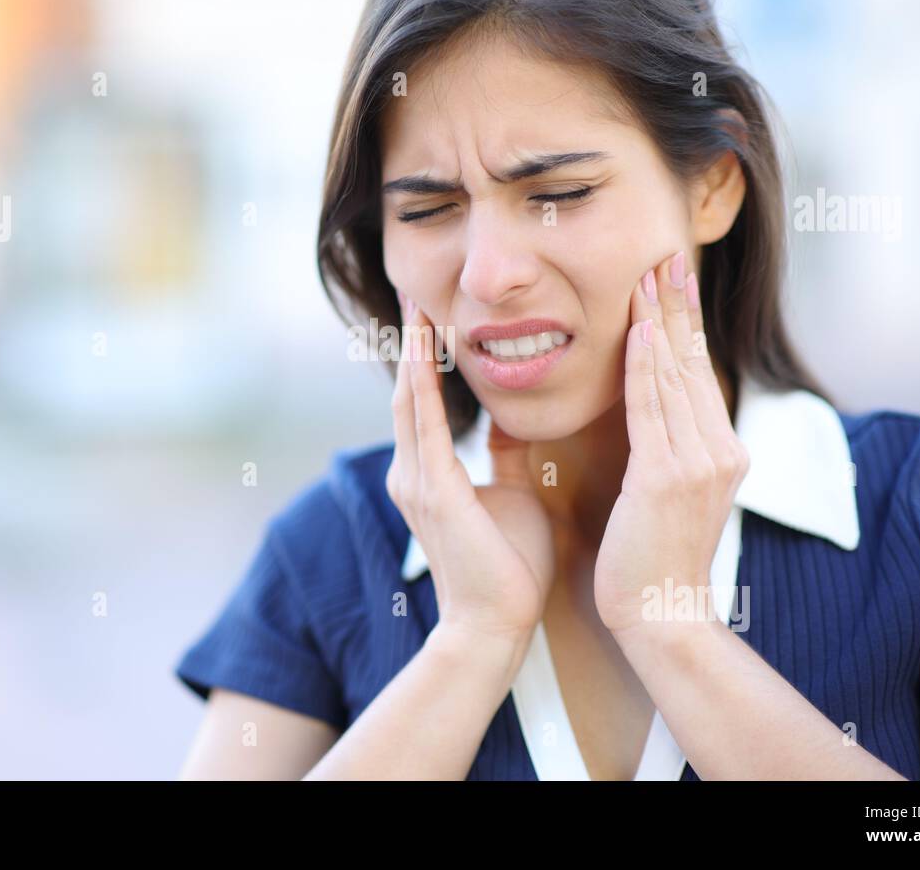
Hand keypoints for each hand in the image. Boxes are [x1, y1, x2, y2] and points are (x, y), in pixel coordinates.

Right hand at [387, 291, 554, 644]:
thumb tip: (512, 422)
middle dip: (411, 344)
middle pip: (407, 394)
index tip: (431, 315)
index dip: (425, 359)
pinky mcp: (432, 492)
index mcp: (430, 475)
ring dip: (414, 353)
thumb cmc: (509, 566)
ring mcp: (415, 483)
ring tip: (416, 308)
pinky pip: (426, 425)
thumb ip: (505, 457)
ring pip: (410, 402)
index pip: (424, 404)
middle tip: (414, 294)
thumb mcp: (510, 495)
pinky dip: (424, 383)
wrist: (496, 625)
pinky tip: (427, 349)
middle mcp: (412, 474)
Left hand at [593, 250, 749, 641]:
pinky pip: (652, 409)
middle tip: (665, 257)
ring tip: (649, 276)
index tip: (672, 281)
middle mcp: (720, 451)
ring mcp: (698, 464)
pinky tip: (639, 330)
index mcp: (722, 452)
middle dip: (677, 308)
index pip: (698, 375)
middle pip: (692, 365)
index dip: (684, 325)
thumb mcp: (667, 497)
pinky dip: (645, 366)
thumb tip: (651, 417)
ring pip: (674, 378)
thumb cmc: (652, 560)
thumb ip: (667, 452)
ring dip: (659, 322)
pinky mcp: (667, 479)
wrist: (663, 616)